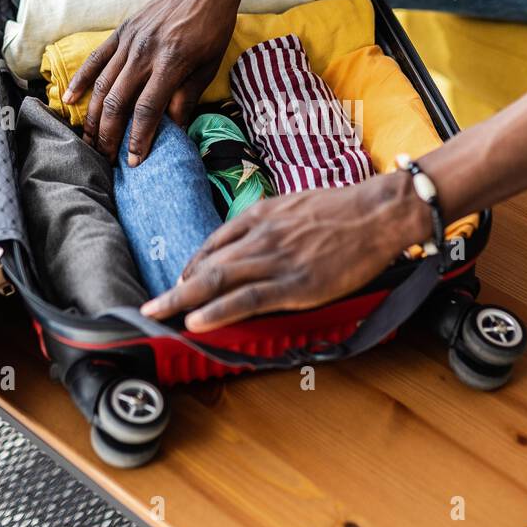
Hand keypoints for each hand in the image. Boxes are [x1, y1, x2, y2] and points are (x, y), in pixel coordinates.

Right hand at [63, 0, 254, 163]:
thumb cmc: (212, 28)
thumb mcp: (208, 66)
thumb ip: (187, 98)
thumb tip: (173, 131)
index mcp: (171, 62)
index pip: (148, 108)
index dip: (138, 138)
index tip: (134, 161)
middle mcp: (145, 52)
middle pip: (119, 101)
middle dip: (110, 135)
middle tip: (107, 159)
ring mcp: (130, 41)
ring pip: (103, 85)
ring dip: (94, 117)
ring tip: (91, 141)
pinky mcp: (121, 32)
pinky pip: (96, 59)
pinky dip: (82, 81)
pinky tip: (70, 100)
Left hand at [140, 171, 430, 331]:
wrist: (378, 213)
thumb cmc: (343, 210)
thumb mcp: (295, 206)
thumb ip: (269, 224)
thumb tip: (251, 243)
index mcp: (260, 216)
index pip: (213, 244)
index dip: (192, 267)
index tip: (178, 284)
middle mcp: (260, 237)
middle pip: (207, 265)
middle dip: (175, 288)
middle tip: (149, 306)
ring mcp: (276, 261)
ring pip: (218, 281)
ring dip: (183, 301)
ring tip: (158, 316)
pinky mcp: (295, 283)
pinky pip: (248, 298)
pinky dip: (219, 310)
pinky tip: (197, 320)